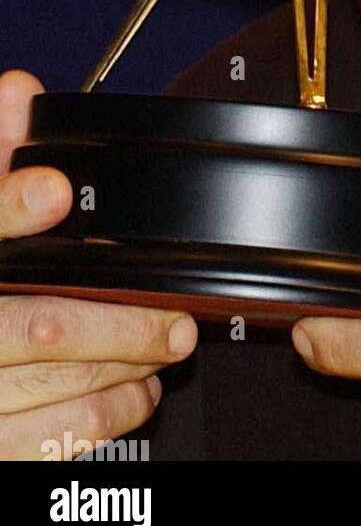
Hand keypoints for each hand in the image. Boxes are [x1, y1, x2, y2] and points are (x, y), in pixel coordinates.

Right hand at [0, 70, 197, 459]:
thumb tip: (19, 90)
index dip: (11, 205)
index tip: (55, 190)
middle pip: (42, 324)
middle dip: (125, 321)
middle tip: (179, 317)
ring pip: (60, 384)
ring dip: (131, 365)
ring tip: (173, 344)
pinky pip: (56, 435)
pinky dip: (110, 411)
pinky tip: (137, 390)